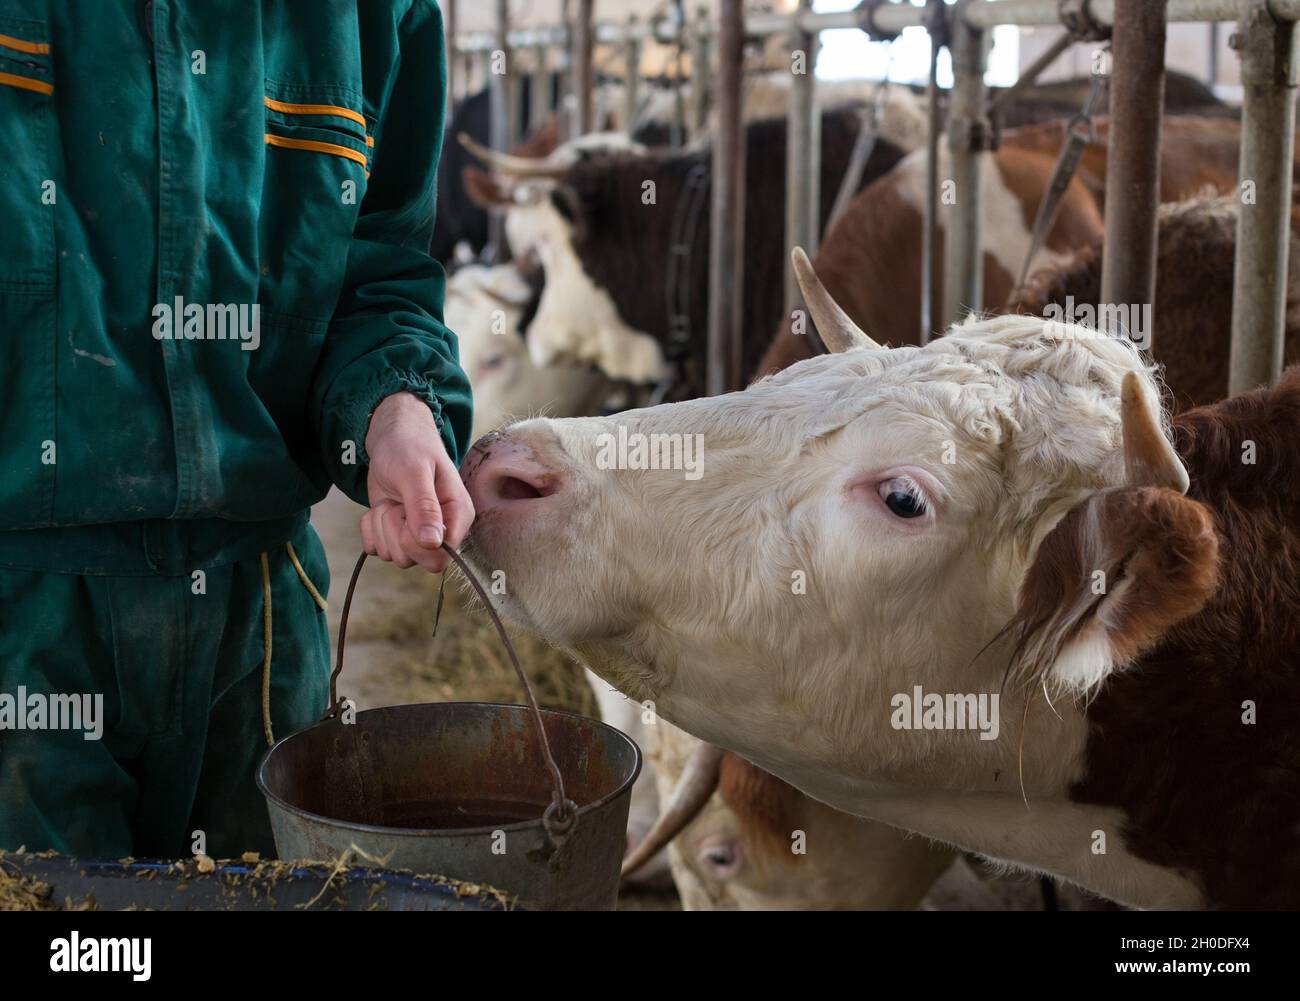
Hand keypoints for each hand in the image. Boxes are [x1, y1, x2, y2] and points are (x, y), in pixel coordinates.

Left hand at [361, 392, 473, 572]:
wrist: (391, 439)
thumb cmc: (409, 447)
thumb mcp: (414, 472)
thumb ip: (425, 507)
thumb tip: (433, 543)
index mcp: (457, 515)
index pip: (441, 557)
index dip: (417, 544)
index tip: (406, 515)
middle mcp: (442, 530)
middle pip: (416, 560)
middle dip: (395, 533)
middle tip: (398, 503)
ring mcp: (418, 535)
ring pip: (393, 555)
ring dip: (382, 526)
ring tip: (392, 499)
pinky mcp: (396, 534)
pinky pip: (375, 548)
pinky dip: (370, 528)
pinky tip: (381, 507)